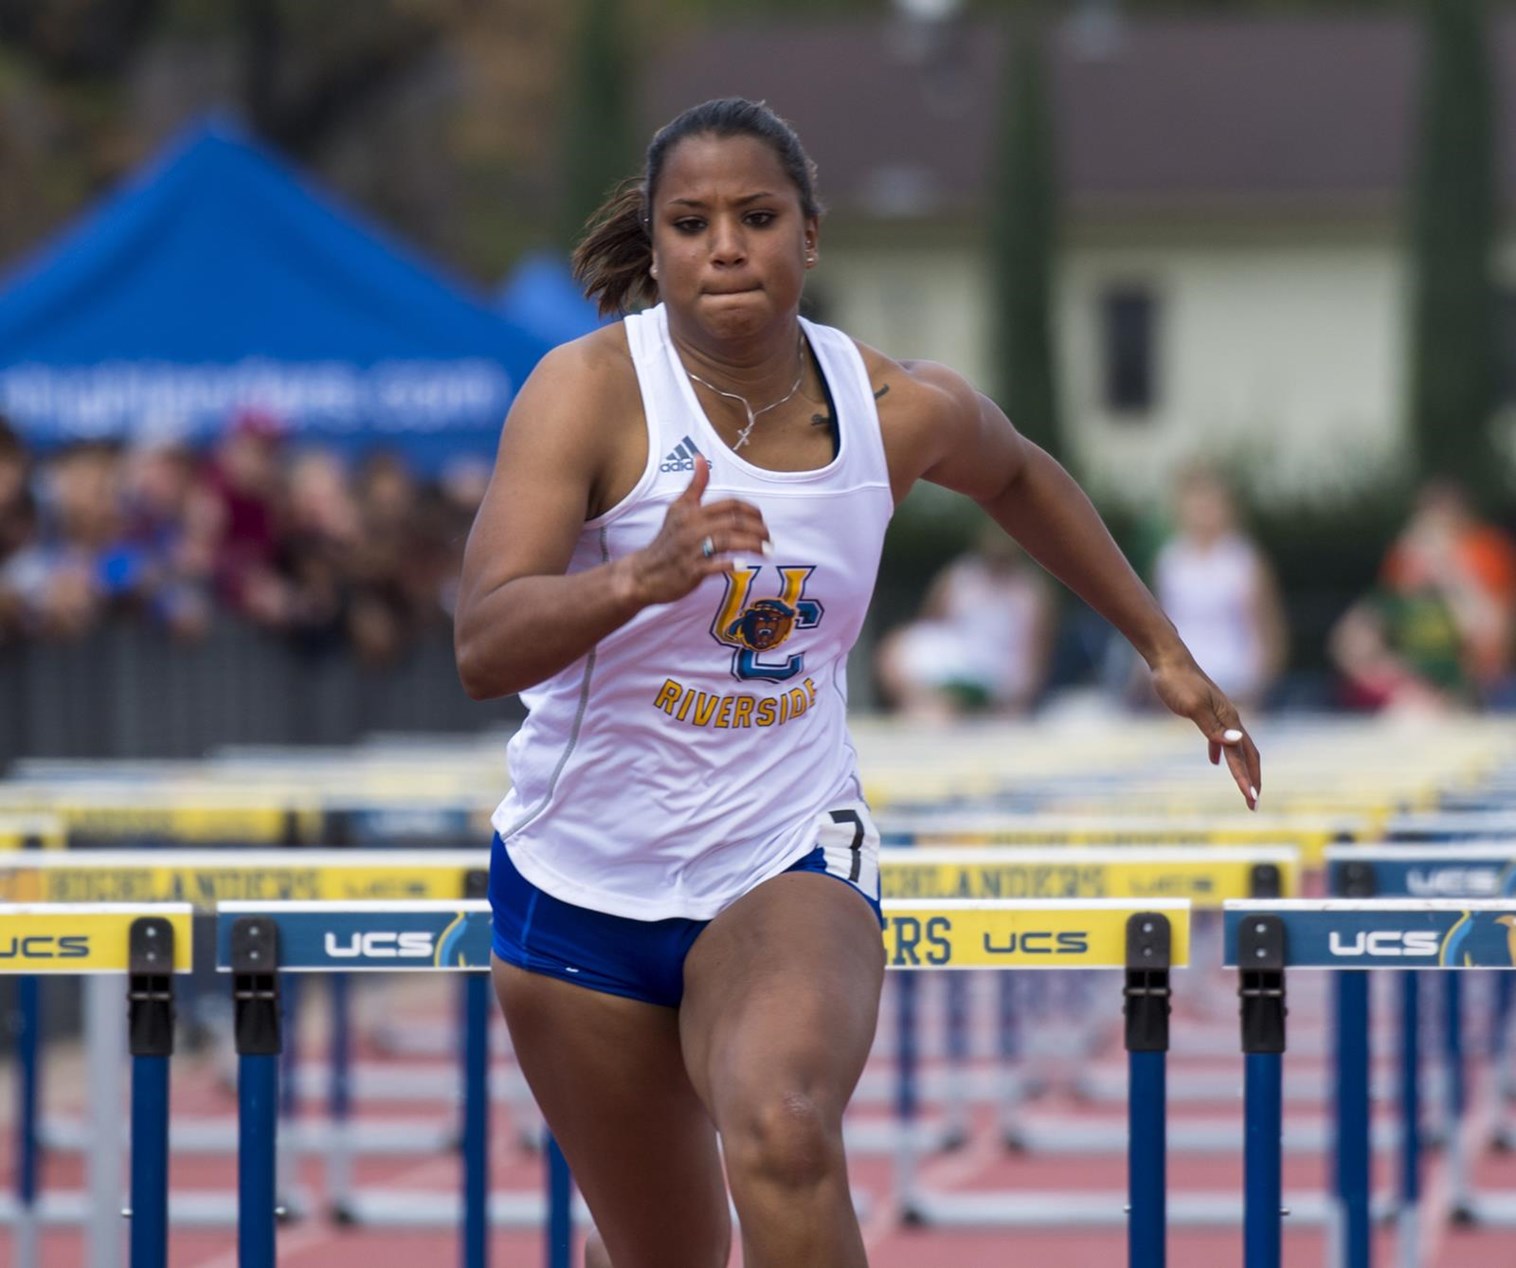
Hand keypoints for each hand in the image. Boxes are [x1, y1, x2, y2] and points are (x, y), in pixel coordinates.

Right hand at [626, 456, 770, 604]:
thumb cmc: (667, 539)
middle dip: (757, 529)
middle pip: (733, 522)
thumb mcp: (678, 509)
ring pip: (728, 541)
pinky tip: (743, 565)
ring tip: (766, 551)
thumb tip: (700, 457)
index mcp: (692, 512)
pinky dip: (730, 565)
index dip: (751, 510)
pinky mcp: (690, 571)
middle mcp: (692, 528)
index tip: (761, 520)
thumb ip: (694, 485)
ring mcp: (691, 550)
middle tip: (769, 538)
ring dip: (752, 545)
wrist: (645, 573)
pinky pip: (714, 566)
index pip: (730, 504)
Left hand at [1149, 655, 1261, 810]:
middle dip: (1252, 779)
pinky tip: (1214, 762)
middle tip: (1253, 804)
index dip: (1246, 780)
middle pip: (1248, 754)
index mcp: (1229, 719)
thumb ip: (1213, 727)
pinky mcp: (1208, 712)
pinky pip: (1220, 738)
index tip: (1252, 801)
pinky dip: (1221, 753)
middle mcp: (1230, 718)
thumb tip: (1237, 741)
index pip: (1241, 756)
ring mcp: (1220, 715)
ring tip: (1244, 787)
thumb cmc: (1177, 682)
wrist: (1168, 660)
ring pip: (1237, 747)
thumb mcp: (1192, 707)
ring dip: (1241, 768)